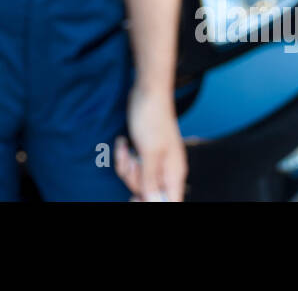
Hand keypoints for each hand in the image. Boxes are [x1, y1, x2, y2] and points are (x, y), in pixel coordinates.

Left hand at [115, 86, 187, 200]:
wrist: (147, 92)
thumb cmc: (152, 119)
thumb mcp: (149, 152)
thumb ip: (151, 180)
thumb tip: (152, 202)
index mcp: (174, 173)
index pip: (169, 202)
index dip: (153, 204)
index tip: (135, 198)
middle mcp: (166, 170)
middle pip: (147, 192)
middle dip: (133, 179)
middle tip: (133, 160)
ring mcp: (154, 161)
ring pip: (135, 178)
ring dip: (126, 165)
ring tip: (127, 148)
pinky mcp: (143, 152)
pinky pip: (130, 165)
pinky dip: (123, 156)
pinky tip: (123, 143)